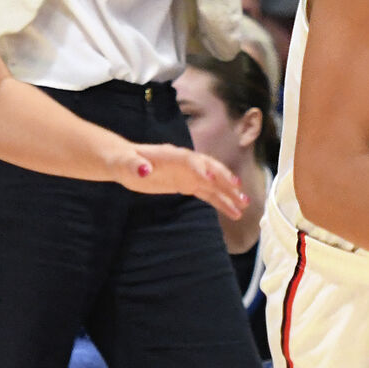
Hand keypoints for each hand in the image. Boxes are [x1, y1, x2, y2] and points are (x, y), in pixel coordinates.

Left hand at [113, 144, 247, 218]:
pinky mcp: (187, 184)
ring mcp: (188, 174)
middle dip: (224, 180)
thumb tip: (145, 171)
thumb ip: (135, 166)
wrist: (126, 162)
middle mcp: (186, 163)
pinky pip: (208, 193)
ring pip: (213, 184)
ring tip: (244, 206)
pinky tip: (233, 212)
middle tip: (239, 192)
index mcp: (172, 155)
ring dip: (229, 194)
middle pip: (210, 169)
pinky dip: (221, 202)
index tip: (213, 181)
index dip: (202, 170)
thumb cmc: (124, 161)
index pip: (191, 161)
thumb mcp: (125, 163)